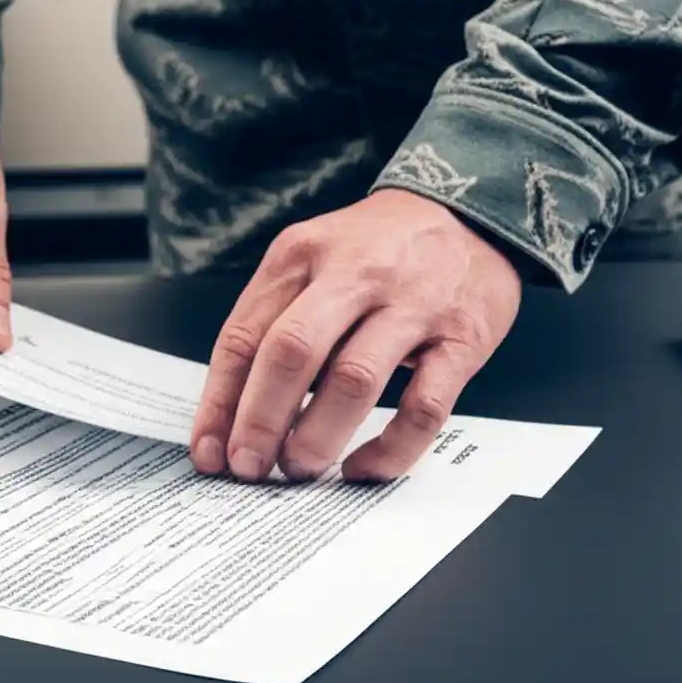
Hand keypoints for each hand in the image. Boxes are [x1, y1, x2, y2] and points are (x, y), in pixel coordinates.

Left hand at [190, 188, 521, 482]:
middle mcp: (355, 274)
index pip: (245, 335)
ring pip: (354, 380)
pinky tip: (364, 466)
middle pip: (292, 351)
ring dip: (318, 436)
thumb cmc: (380, 251)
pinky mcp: (462, 339)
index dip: (221, 402)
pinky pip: (424, 407)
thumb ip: (278, 322)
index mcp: (302, 254)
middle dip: (261, 421)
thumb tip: (238, 415)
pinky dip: (390, 449)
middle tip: (250, 467)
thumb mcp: (315, 259)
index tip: (209, 452)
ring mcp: (413, 305)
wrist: (472, 213)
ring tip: (300, 469)